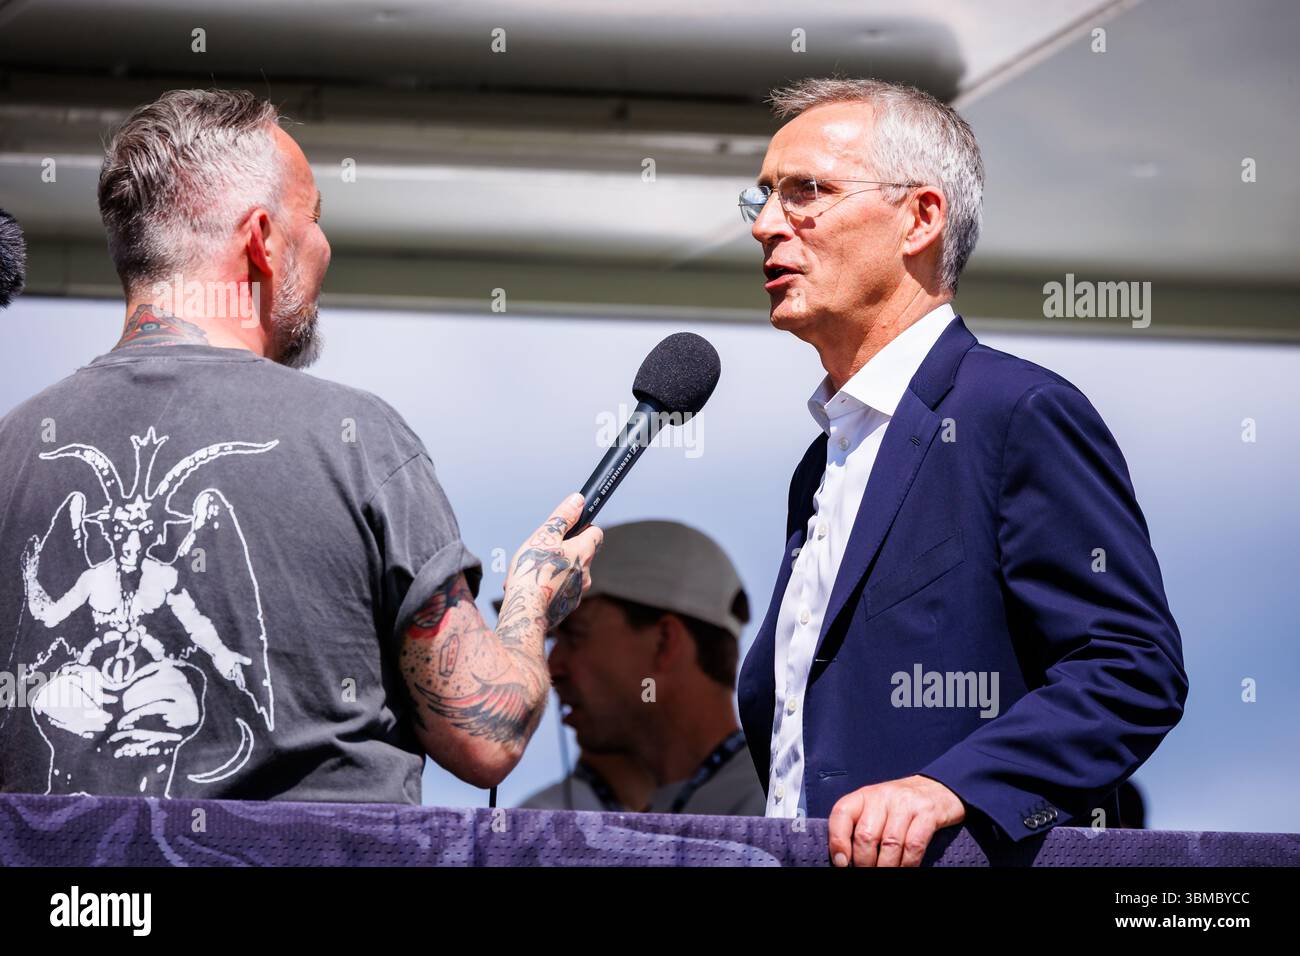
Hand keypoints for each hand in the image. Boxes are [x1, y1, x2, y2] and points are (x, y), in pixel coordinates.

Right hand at [504, 493, 601, 630]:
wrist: (525, 612)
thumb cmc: (533, 570)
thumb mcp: (545, 537)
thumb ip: (563, 517)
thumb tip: (579, 499)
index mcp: (583, 553)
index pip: (596, 533)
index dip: (584, 527)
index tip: (568, 529)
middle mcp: (586, 573)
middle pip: (581, 554)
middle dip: (564, 550)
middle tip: (541, 553)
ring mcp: (578, 592)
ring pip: (569, 573)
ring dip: (554, 570)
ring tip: (530, 573)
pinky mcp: (568, 607)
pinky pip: (561, 591)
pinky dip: (550, 587)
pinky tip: (530, 589)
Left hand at [827, 774, 965, 866]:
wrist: (938, 788)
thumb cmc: (900, 806)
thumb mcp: (876, 808)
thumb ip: (861, 826)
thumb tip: (845, 858)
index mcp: (865, 795)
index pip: (841, 813)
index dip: (837, 840)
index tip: (841, 863)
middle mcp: (883, 796)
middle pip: (866, 835)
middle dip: (865, 863)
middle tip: (867, 872)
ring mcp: (906, 804)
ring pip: (890, 844)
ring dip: (886, 867)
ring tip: (885, 874)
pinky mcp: (928, 814)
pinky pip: (914, 845)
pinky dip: (907, 864)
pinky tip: (904, 869)